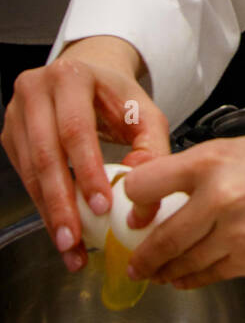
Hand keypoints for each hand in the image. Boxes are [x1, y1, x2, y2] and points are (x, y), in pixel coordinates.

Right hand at [0, 37, 169, 271]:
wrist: (90, 78)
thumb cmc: (117, 98)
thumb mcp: (145, 113)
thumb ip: (152, 147)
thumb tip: (139, 186)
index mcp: (72, 77)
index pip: (76, 129)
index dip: (87, 171)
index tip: (101, 206)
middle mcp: (37, 90)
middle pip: (45, 154)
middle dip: (61, 203)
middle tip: (75, 239)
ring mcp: (17, 113)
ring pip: (30, 172)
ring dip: (50, 213)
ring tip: (69, 246)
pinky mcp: (11, 135)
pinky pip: (25, 177)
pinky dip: (44, 207)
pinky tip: (60, 229)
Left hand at [122, 127, 244, 288]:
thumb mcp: (244, 147)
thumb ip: (201, 167)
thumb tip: (160, 183)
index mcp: (213, 162)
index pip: (146, 186)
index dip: (135, 201)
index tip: (135, 210)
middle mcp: (220, 200)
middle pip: (161, 239)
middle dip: (143, 256)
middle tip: (134, 262)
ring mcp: (238, 235)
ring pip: (185, 263)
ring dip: (167, 272)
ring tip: (158, 273)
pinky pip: (213, 275)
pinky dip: (195, 278)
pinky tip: (190, 275)